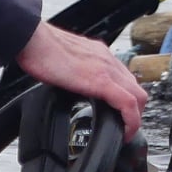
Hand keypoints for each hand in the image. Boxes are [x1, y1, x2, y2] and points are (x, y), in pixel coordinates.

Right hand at [14, 22, 148, 134]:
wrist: (33, 39)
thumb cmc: (42, 49)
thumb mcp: (68, 61)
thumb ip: (76, 72)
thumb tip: (70, 85)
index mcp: (101, 56)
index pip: (126, 80)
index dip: (129, 100)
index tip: (122, 116)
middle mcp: (109, 61)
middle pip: (136, 89)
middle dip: (135, 111)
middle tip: (125, 127)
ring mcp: (108, 68)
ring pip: (138, 95)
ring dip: (135, 116)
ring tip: (125, 131)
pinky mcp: (101, 80)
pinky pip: (127, 102)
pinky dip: (131, 119)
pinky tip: (125, 131)